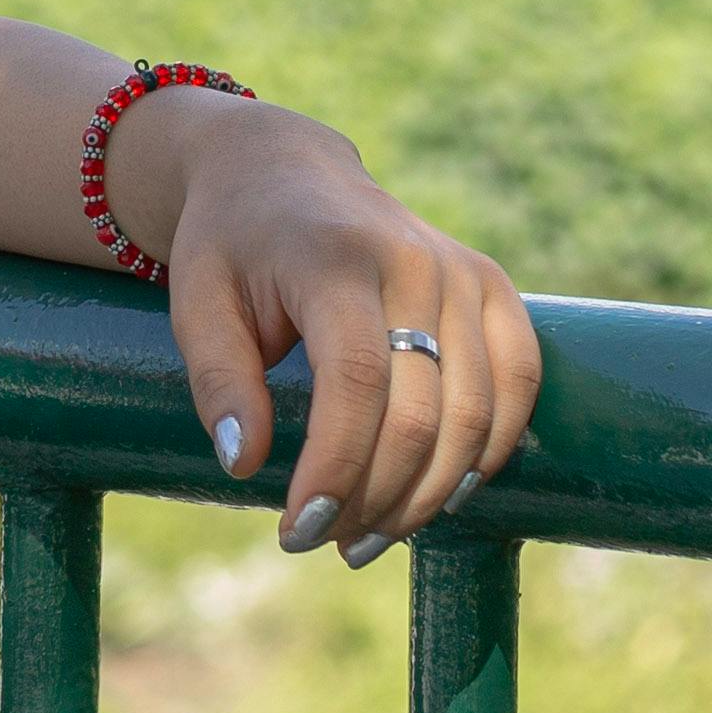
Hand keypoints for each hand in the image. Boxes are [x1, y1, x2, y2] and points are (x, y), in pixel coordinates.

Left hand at [158, 104, 540, 563]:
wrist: (280, 167)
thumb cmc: (230, 242)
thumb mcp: (194, 298)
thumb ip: (217, 380)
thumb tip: (245, 467)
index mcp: (334, 258)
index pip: (356, 384)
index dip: (337, 469)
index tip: (299, 530)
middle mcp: (413, 261)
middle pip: (424, 411)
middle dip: (380, 498)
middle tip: (331, 545)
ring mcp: (463, 270)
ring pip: (480, 412)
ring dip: (433, 493)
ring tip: (374, 535)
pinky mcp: (492, 284)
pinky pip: (519, 382)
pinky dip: (491, 448)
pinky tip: (442, 491)